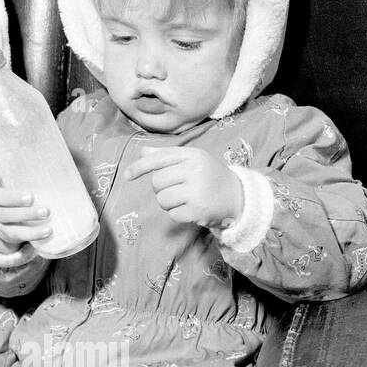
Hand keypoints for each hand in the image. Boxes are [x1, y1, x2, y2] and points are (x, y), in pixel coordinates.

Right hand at [0, 165, 51, 252]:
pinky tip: (47, 230)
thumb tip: (59, 163)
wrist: (7, 223)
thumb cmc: (18, 194)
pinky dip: (32, 233)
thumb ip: (28, 174)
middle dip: (13, 198)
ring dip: (27, 215)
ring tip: (45, 212)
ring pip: (7, 217)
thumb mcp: (17, 183)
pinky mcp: (5, 233)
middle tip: (31, 197)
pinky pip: (17, 234)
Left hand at [124, 147, 242, 228]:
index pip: (158, 159)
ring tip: (184, 198)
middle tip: (176, 188)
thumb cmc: (209, 175)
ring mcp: (197, 191)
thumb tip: (142, 152)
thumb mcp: (192, 160)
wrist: (239, 196)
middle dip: (160, 188)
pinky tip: (191, 208)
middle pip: (157, 181)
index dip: (139, 168)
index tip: (127, 176)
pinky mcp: (198, 210)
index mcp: (192, 154)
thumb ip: (166, 156)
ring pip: (162, 199)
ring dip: (167, 202)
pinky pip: (172, 214)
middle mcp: (195, 170)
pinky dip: (177, 213)